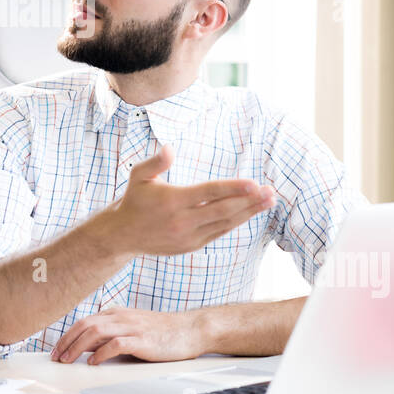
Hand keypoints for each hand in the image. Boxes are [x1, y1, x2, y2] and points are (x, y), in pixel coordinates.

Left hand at [49, 308, 205, 364]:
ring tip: (68, 360)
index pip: (84, 321)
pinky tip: (93, 362)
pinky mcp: (142, 339)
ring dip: (77, 347)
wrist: (191, 329)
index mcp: (117, 313)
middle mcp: (121, 317)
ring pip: (95, 332)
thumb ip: (111, 335)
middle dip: (66, 341)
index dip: (67, 335)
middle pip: (85, 324)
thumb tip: (87, 347)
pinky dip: (101, 353)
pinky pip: (116, 344)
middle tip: (56, 357)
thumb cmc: (163, 331)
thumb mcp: (132, 329)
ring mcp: (131, 327)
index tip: (56, 349)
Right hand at [94, 145, 277, 256]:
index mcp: (173, 201)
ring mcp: (188, 236)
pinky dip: (235, 222)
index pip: (210, 192)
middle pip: (224, 209)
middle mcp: (183, 220)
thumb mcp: (138, 176)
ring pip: (225, 223)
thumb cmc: (134, 200)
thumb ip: (155, 162)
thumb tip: (169, 148)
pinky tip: (249, 213)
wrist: (123, 235)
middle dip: (250, 201)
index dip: (233, 188)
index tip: (254, 183)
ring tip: (268, 202)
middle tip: (271, 192)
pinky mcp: (191, 245)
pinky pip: (218, 232)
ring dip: (249, 212)